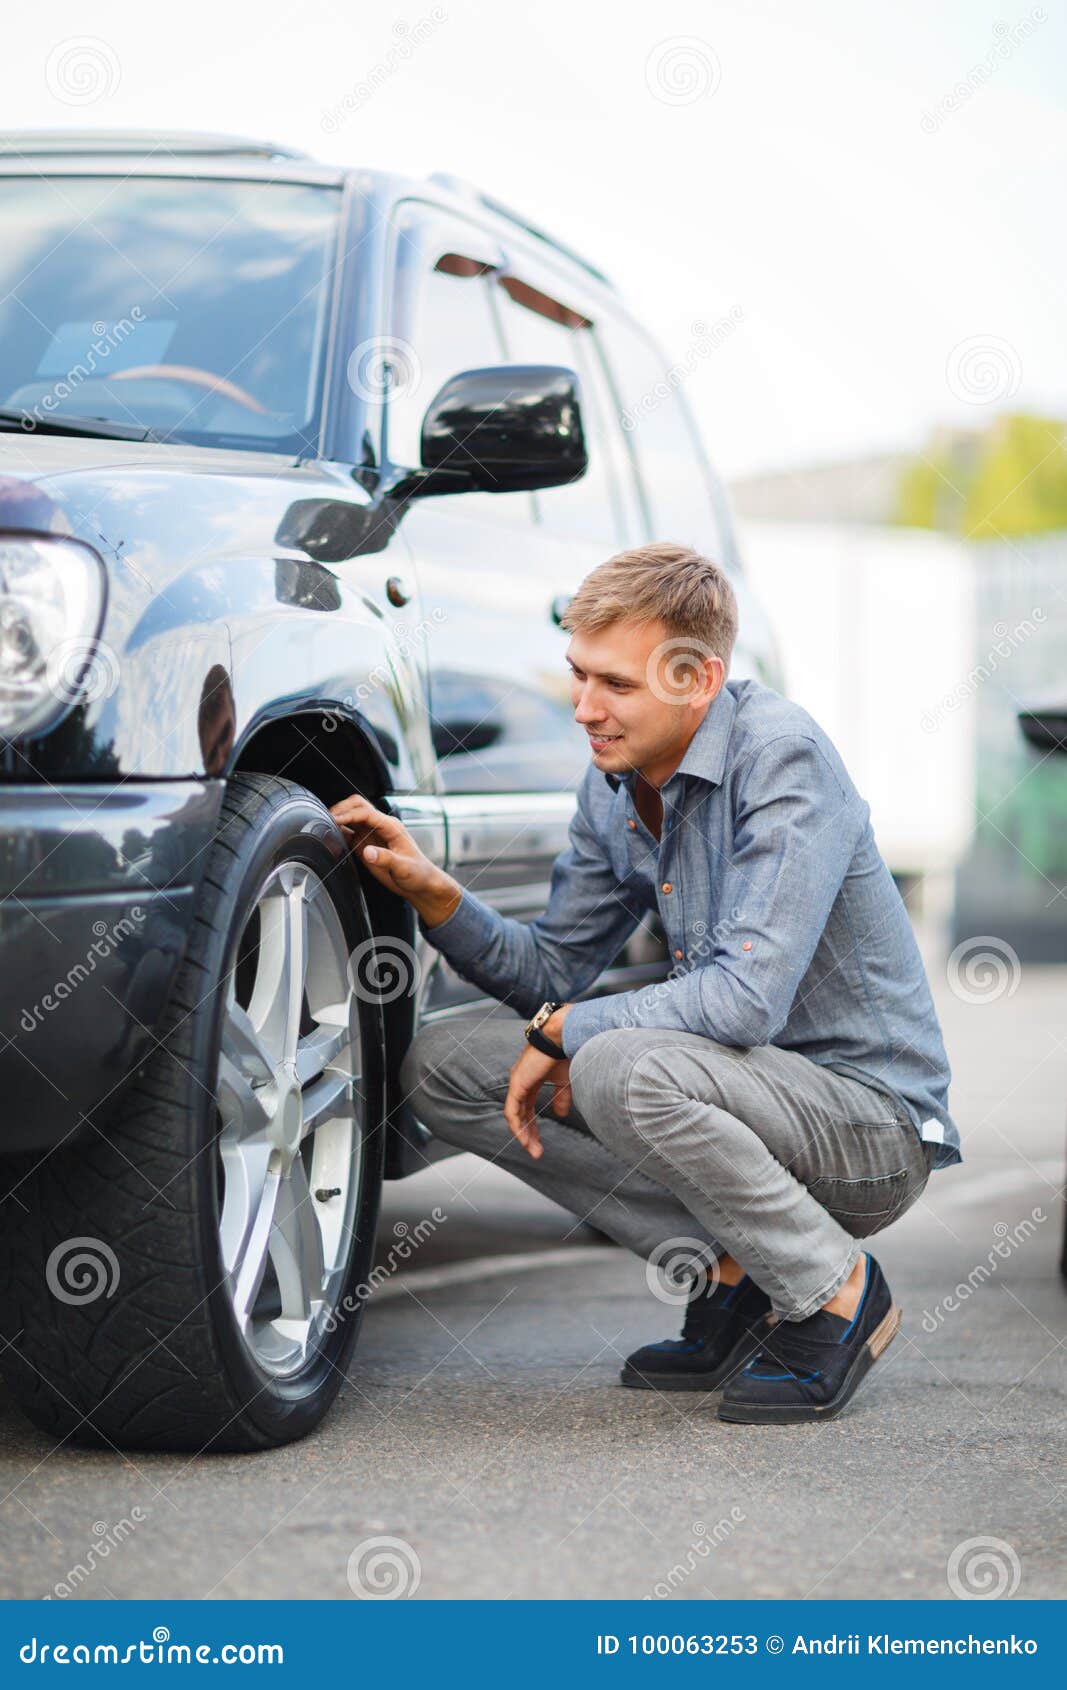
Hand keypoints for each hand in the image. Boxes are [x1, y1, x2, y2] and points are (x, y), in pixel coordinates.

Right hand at [329, 793, 456, 917]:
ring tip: (324, 826)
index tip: (334, 820)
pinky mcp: (366, 845)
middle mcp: (381, 827)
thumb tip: (368, 851)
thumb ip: (386, 859)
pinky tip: (332, 839)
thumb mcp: (404, 868)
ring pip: (351, 817)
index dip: (348, 814)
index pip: (366, 812)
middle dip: (341, 810)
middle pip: (357, 806)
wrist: (421, 884)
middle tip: (325, 819)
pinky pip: (349, 833)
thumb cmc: (419, 874)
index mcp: (391, 827)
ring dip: (338, 819)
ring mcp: (372, 835)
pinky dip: (339, 833)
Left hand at [504, 1044, 572, 1158]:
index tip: (539, 1142)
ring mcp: (517, 1083)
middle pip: (521, 1115)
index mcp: (530, 1081)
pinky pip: (512, 1111)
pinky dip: (517, 1126)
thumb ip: (561, 1097)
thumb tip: (561, 1114)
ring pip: (515, 1116)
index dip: (533, 1126)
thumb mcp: (564, 1081)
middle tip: (536, 1152)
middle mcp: (521, 1083)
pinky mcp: (517, 1085)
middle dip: (528, 1135)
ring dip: (523, 1135)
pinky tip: (523, 1139)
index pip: (528, 1109)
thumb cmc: (563, 1052)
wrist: (561, 1037)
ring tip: (532, 1150)